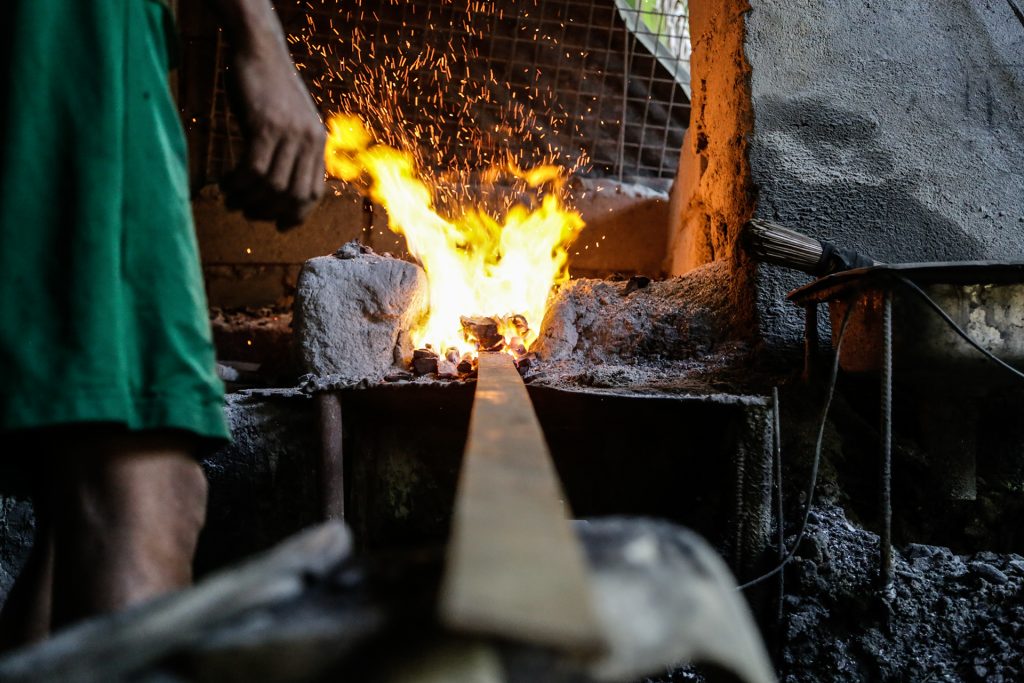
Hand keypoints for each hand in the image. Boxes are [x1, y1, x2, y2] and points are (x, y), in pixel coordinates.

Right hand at [220, 42, 325, 229]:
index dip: (296, 215)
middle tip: (246, 211)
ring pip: (272, 185)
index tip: (277, 225)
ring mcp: (289, 133)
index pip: (314, 193)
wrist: (260, 51)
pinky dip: (239, 182)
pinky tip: (225, 182)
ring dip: (248, 198)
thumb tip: (279, 187)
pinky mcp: (265, 125)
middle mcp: (309, 140)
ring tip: (231, 198)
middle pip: (293, 195)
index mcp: (318, 143)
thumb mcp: (291, 121)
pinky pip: (254, 168)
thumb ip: (292, 150)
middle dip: (268, 212)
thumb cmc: (270, 89)